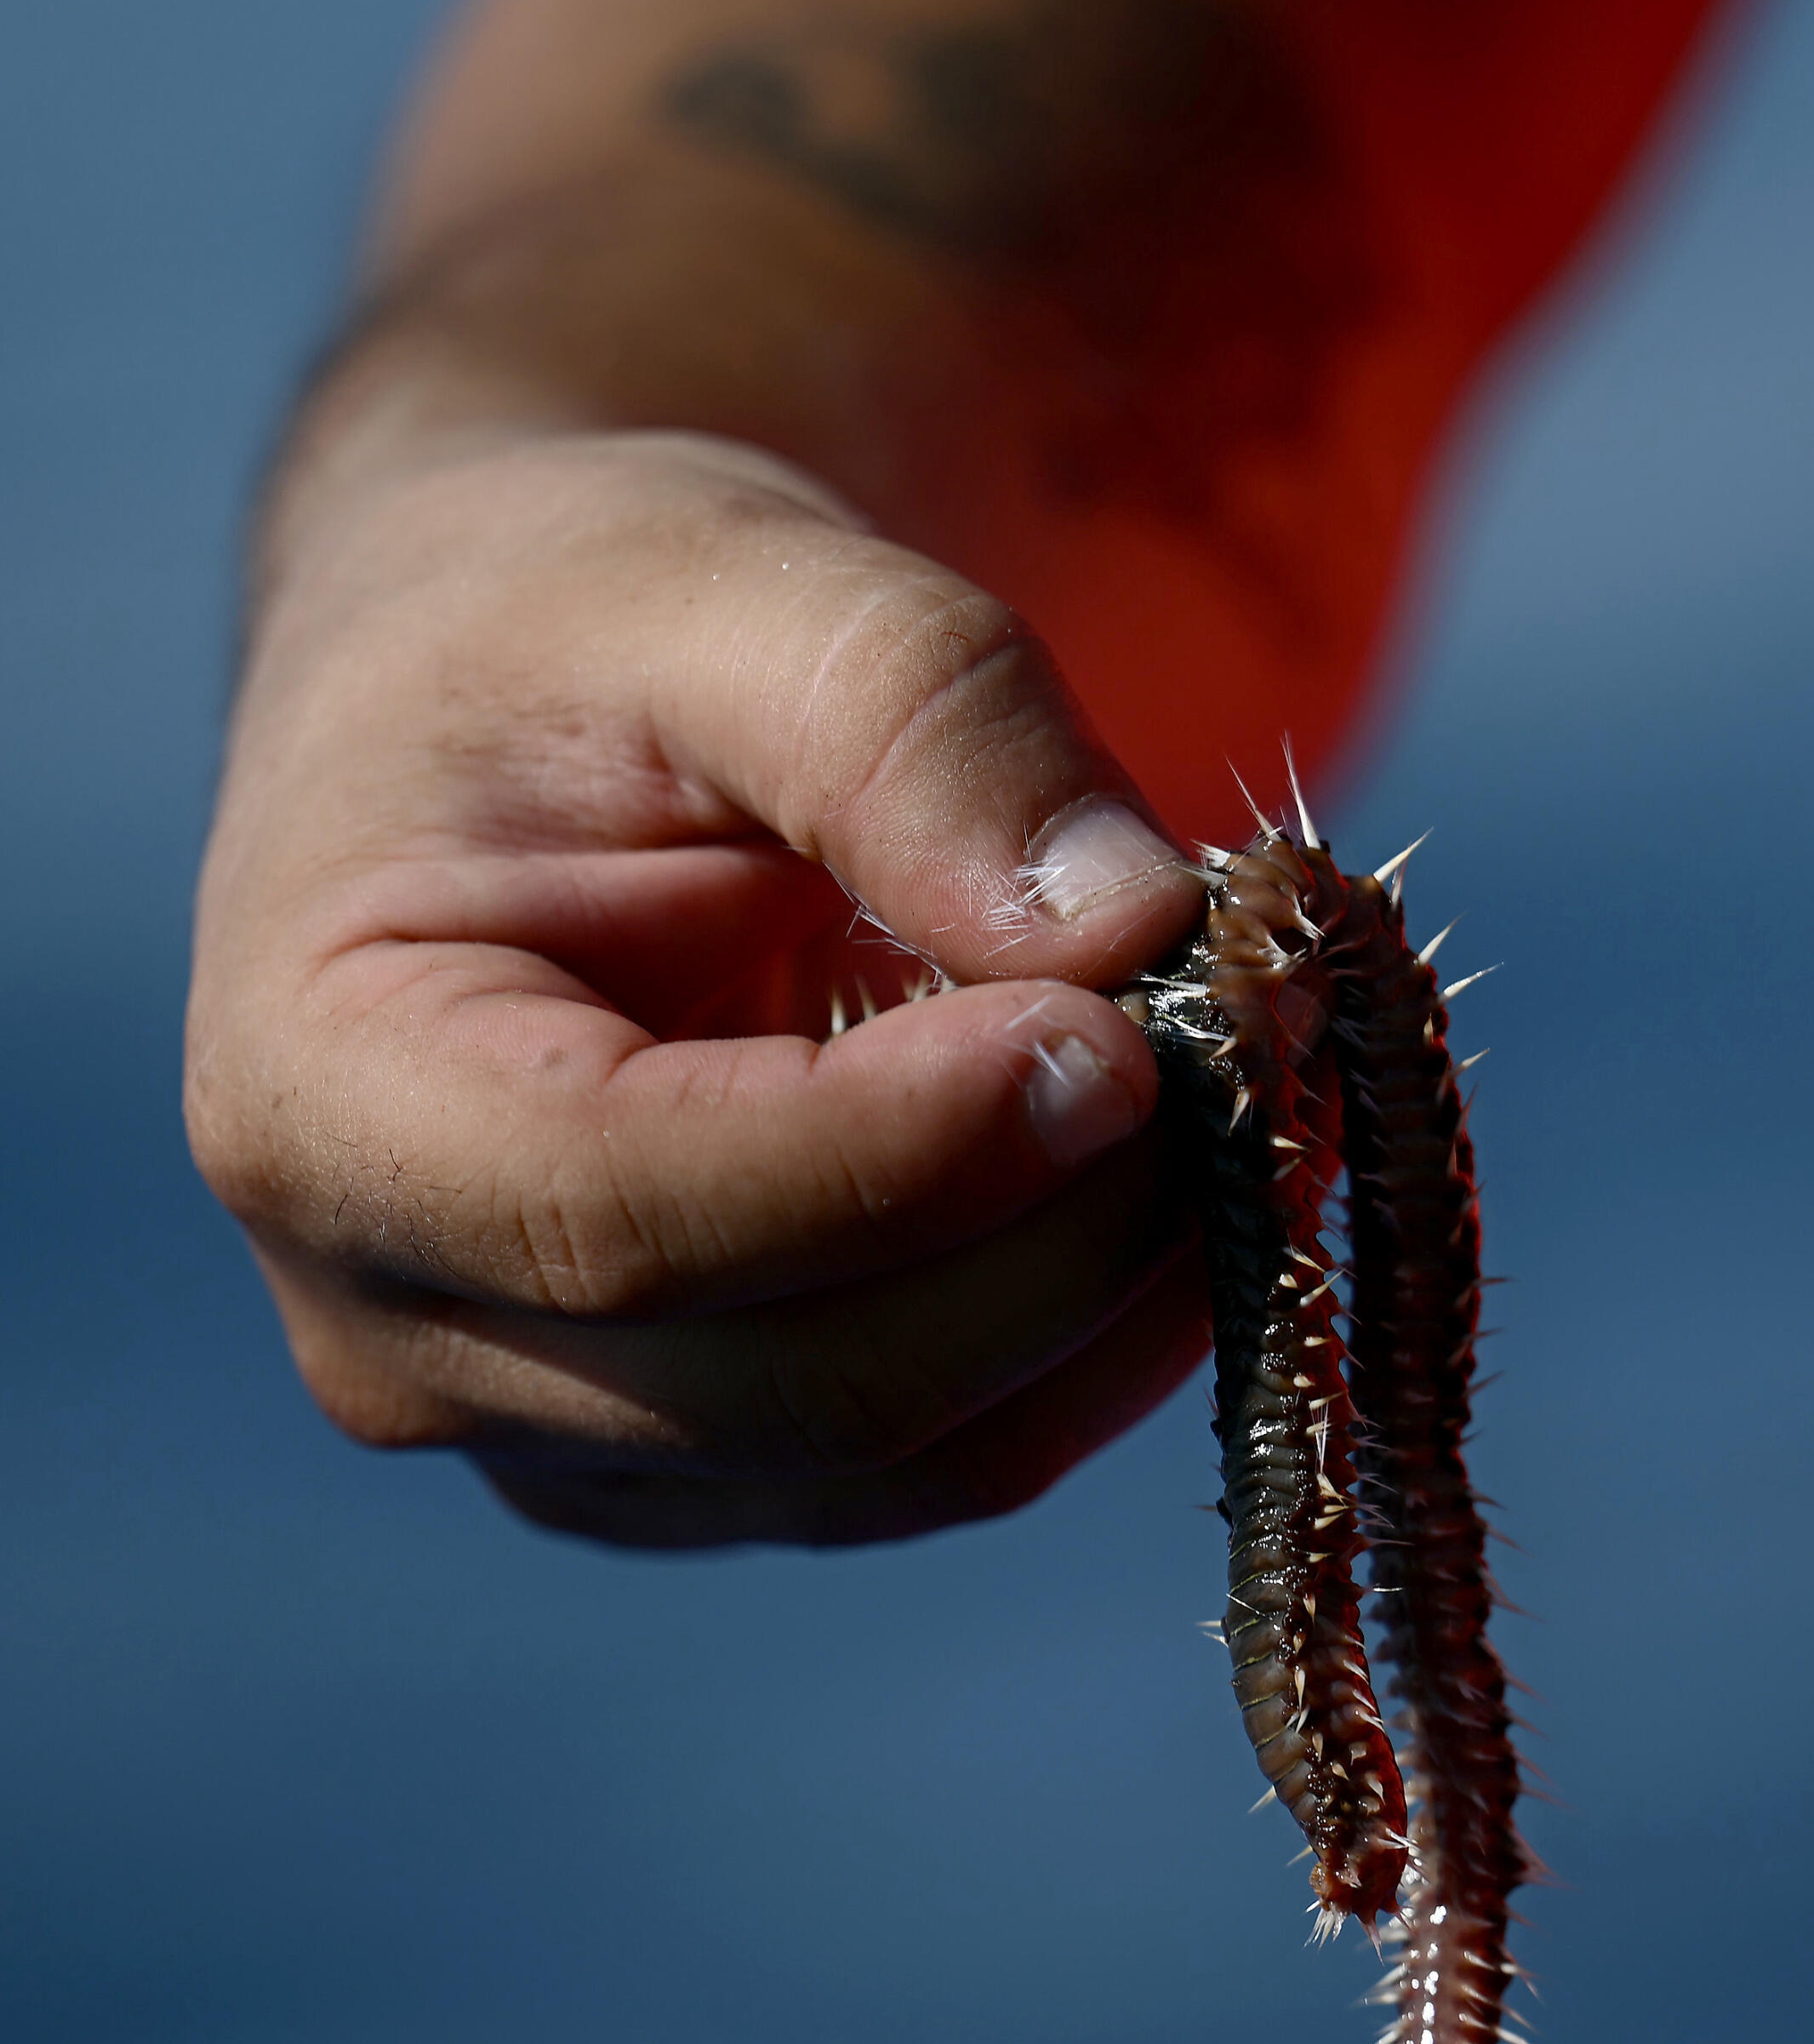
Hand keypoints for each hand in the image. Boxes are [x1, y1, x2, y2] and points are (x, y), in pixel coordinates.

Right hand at [186, 426, 1209, 1545]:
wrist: (509, 740)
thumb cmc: (571, 639)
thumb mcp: (721, 577)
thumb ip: (910, 719)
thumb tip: (1131, 928)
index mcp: (324, 1096)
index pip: (621, 1213)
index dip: (903, 1154)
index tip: (1127, 1030)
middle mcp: (399, 1324)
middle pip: (807, 1382)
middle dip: (1072, 1219)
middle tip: (1258, 1021)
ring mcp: (560, 1435)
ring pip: (917, 1453)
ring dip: (1126, 1284)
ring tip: (1239, 1066)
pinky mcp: (709, 1466)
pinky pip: (958, 1457)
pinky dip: (1105, 1328)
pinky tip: (1171, 1161)